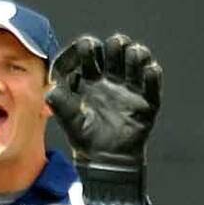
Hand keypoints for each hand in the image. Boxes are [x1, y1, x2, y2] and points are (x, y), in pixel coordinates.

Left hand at [46, 33, 161, 204]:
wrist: (106, 160)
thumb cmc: (85, 138)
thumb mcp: (69, 121)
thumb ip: (60, 104)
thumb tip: (50, 91)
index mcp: (89, 77)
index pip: (89, 51)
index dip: (88, 46)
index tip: (86, 48)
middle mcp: (110, 77)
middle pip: (116, 49)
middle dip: (117, 44)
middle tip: (115, 47)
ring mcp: (129, 87)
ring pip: (136, 59)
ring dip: (136, 53)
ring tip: (135, 56)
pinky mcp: (146, 100)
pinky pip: (153, 82)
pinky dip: (152, 74)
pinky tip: (148, 70)